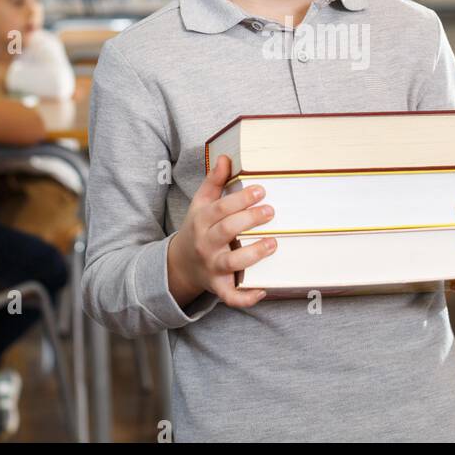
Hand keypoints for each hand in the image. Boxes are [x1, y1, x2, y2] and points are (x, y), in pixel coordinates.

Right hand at [166, 155, 276, 308]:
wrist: (180, 263)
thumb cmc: (198, 228)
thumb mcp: (201, 204)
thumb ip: (214, 181)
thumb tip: (225, 158)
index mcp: (202, 221)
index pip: (221, 208)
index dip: (241, 199)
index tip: (261, 190)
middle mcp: (206, 244)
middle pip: (226, 231)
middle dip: (249, 220)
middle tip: (270, 211)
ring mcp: (212, 266)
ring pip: (231, 263)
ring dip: (253, 254)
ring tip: (274, 243)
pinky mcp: (218, 286)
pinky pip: (231, 296)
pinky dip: (245, 297)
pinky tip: (263, 290)